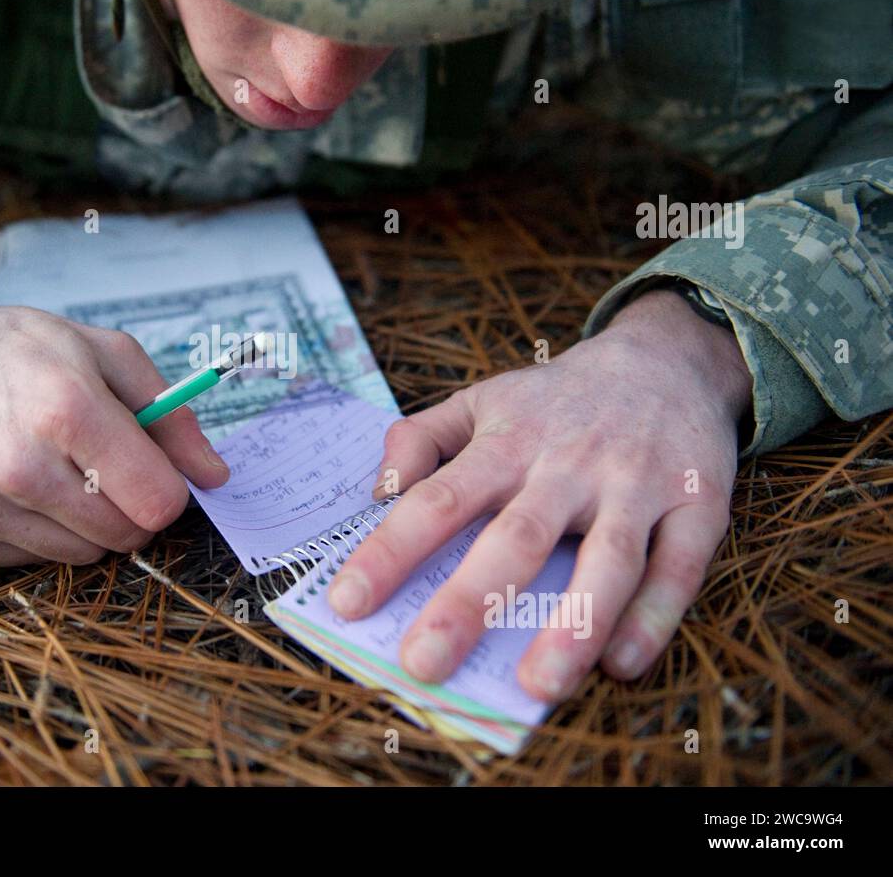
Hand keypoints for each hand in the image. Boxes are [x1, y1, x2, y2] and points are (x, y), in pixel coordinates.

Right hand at [0, 293, 228, 564]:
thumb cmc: (23, 354)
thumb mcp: (106, 353)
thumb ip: (171, 414)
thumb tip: (214, 476)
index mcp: (65, 407)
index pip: (158, 501)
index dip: (168, 487)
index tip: (150, 464)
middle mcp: (17, 463)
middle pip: (125, 535)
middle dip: (129, 505)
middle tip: (101, 464)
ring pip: (82, 554)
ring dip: (83, 521)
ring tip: (52, 467)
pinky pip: (32, 561)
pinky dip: (37, 532)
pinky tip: (14, 486)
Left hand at [327, 288, 751, 699]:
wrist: (668, 359)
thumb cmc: (556, 401)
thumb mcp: (482, 399)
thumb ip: (421, 438)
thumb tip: (378, 490)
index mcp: (506, 444)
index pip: (436, 502)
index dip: (389, 552)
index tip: (346, 604)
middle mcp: (567, 467)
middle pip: (514, 539)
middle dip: (468, 602)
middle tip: (424, 663)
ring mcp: (635, 486)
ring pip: (606, 560)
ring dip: (574, 623)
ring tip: (538, 685)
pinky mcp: (697, 505)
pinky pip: (678, 567)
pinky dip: (654, 616)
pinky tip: (622, 663)